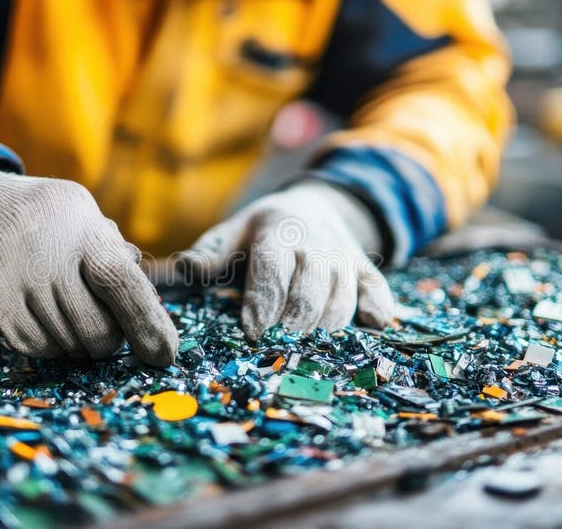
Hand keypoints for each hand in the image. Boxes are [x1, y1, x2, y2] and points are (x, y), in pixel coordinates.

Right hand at [0, 161, 178, 364]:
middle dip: (107, 338)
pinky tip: (32, 311)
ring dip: (73, 339)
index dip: (147, 321)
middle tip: (97, 323)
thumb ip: (114, 253)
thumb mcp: (76, 212)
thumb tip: (151, 307)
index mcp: (77, 224)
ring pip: (66, 346)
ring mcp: (10, 280)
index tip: (164, 352)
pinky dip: (43, 340)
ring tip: (55, 304)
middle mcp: (43, 251)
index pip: (121, 280)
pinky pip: (33, 347)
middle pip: (96, 329)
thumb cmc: (31, 214)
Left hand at [183, 180, 394, 339]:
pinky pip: (377, 290)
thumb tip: (184, 269)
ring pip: (341, 300)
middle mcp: (316, 245)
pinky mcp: (365, 270)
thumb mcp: (234, 231)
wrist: (314, 205)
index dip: (264, 304)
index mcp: (278, 234)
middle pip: (309, 293)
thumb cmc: (263, 229)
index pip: (272, 271)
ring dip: (326, 330)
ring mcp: (344, 259)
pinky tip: (371, 330)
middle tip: (278, 353)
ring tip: (307, 356)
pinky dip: (377, 310)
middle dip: (293, 325)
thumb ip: (211, 253)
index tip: (253, 334)